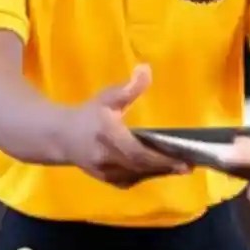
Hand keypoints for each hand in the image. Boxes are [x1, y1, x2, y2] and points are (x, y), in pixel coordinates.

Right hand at [60, 64, 189, 187]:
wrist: (61, 138)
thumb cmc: (88, 115)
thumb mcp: (106, 98)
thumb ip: (128, 88)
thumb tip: (146, 69)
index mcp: (107, 136)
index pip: (137, 153)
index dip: (160, 159)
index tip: (181, 159)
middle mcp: (106, 158)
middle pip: (140, 168)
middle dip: (165, 167)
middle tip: (188, 165)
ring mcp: (105, 172)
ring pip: (137, 177)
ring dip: (159, 173)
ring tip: (180, 166)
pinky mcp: (107, 180)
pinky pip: (131, 181)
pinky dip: (147, 175)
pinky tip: (161, 169)